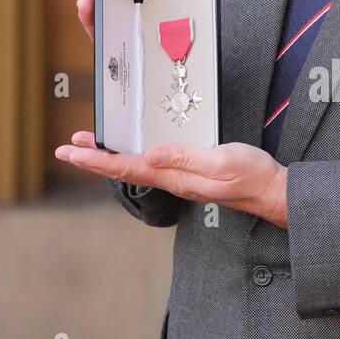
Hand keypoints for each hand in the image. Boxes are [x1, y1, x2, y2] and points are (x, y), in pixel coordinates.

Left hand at [55, 132, 288, 227]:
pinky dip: (131, 158)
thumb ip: (186, 157)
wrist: (272, 191)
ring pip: (135, 167)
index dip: (97, 159)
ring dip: (109, 158)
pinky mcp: (190, 174)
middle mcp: (173, 179)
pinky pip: (151, 166)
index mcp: (176, 176)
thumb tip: (151, 154)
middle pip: (124, 169)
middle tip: (67, 148)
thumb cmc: (252, 176)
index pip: (127, 167)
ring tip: (89, 147)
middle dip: (94, 158)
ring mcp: (181, 178)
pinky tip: (131, 152)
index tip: (72, 152)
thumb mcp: (221, 161)